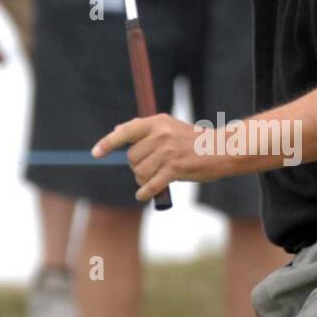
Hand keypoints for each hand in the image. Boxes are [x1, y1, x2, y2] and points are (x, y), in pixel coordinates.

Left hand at [92, 114, 223, 201]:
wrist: (221, 150)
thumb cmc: (194, 141)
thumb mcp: (170, 127)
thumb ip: (145, 129)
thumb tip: (117, 130)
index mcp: (158, 122)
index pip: (126, 131)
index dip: (108, 143)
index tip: (95, 153)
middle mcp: (161, 134)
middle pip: (132, 157)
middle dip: (137, 167)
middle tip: (150, 169)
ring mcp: (168, 151)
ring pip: (139, 172)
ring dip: (143, 180)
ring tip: (155, 178)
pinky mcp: (175, 168)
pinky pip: (150, 184)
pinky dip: (145, 192)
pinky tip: (143, 195)